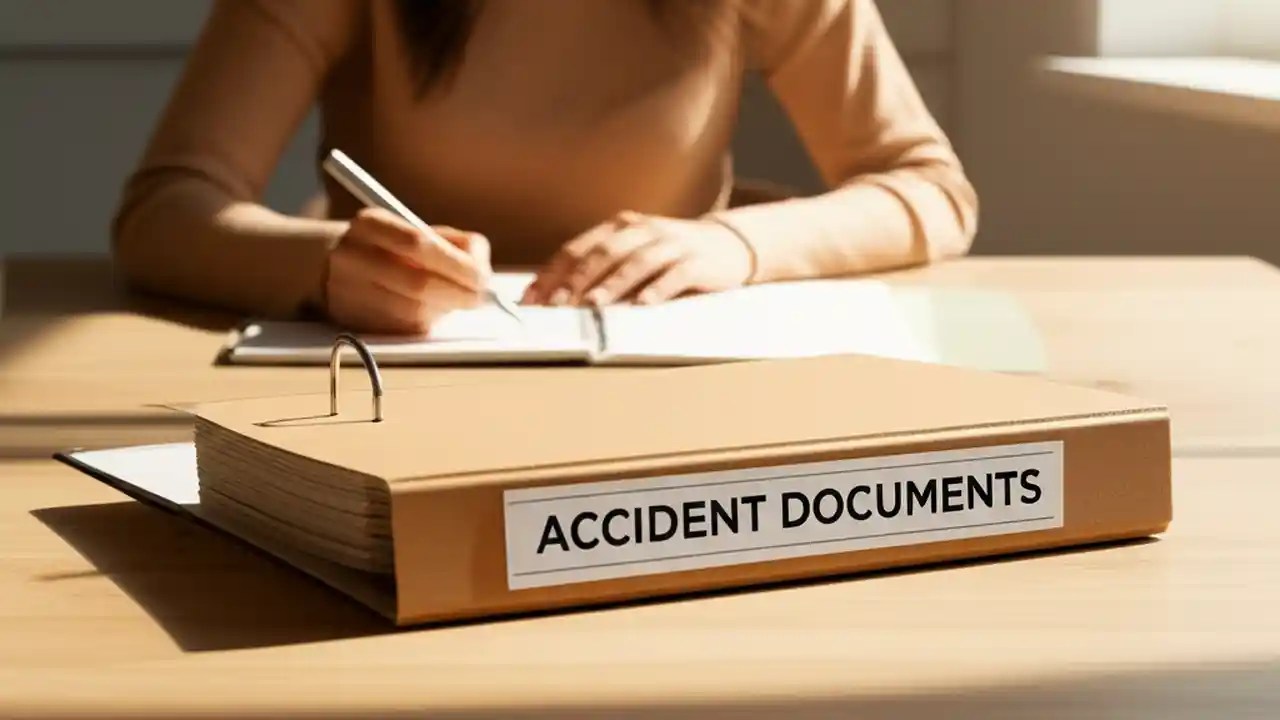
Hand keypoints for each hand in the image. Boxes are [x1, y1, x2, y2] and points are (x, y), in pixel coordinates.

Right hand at [321, 208, 491, 333]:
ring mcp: (348, 292)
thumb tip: (483, 277)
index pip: (418, 243)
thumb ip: (455, 246)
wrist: (334, 267)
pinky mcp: (353, 322)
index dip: (457, 265)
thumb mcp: (419, 230)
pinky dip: (426, 322)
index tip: (482, 278)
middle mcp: (352, 256)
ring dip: (443, 309)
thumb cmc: (395, 249)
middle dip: (458, 294)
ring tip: (452, 301)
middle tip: (480, 299)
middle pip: (417, 282)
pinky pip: (403, 328)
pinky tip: (428, 312)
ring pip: (413, 311)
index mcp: (370, 224)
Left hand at [522, 212, 753, 305]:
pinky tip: (643, 304)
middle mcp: (642, 230)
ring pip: (636, 263)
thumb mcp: (633, 251)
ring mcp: (671, 244)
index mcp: (620, 226)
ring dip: (612, 285)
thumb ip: (600, 267)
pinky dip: (657, 289)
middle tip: (557, 305)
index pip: (578, 249)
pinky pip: (674, 275)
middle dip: (576, 280)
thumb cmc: (669, 255)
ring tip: (593, 305)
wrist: (727, 244)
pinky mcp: (696, 262)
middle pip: (603, 254)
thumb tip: (554, 295)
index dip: (553, 273)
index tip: (534, 299)